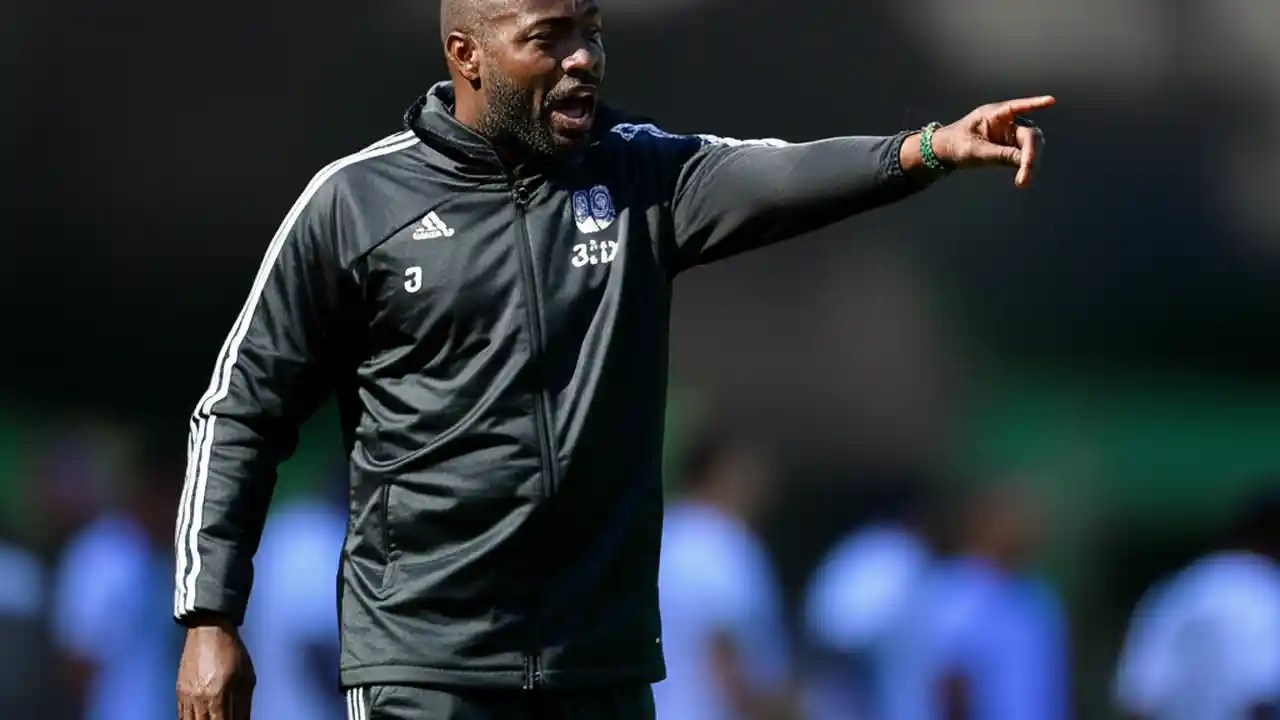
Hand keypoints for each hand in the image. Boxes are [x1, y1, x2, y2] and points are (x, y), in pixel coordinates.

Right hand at [176, 619, 254, 719]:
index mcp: (219, 695)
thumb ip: (244, 705)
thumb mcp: (247, 677)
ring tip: (214, 719)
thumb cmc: (232, 652)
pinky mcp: (179, 692)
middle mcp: (200, 698)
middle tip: (225, 719)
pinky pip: (182, 715)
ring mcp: (187, 696)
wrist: (208, 630)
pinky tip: (201, 719)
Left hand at [929, 95, 1054, 187]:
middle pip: (1029, 134)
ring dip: (1031, 163)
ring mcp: (1012, 135)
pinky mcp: (1013, 148)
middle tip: (1026, 174)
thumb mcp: (974, 151)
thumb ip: (998, 154)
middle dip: (1031, 154)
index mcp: (994, 115)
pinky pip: (1025, 156)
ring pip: (1031, 146)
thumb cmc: (956, 144)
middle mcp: (1008, 122)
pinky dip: (1026, 167)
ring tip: (1022, 181)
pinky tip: (1022, 180)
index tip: (1051, 101)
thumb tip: (1023, 161)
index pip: (1016, 107)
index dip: (1034, 104)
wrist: (947, 150)